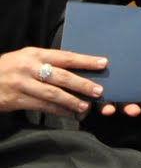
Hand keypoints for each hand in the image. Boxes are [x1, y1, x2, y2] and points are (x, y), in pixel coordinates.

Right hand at [0, 48, 135, 117]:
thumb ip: (47, 62)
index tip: (104, 63)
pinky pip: (41, 106)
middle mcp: (29, 67)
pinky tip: (68, 113)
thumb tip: (77, 68)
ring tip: (86, 106)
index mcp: (35, 54)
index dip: (85, 61)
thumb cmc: (8, 68)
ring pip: (52, 94)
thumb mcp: (26, 58)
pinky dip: (57, 110)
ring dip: (71, 101)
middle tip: (99, 91)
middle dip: (82, 84)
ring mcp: (21, 84)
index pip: (65, 57)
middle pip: (61, 76)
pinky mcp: (15, 99)